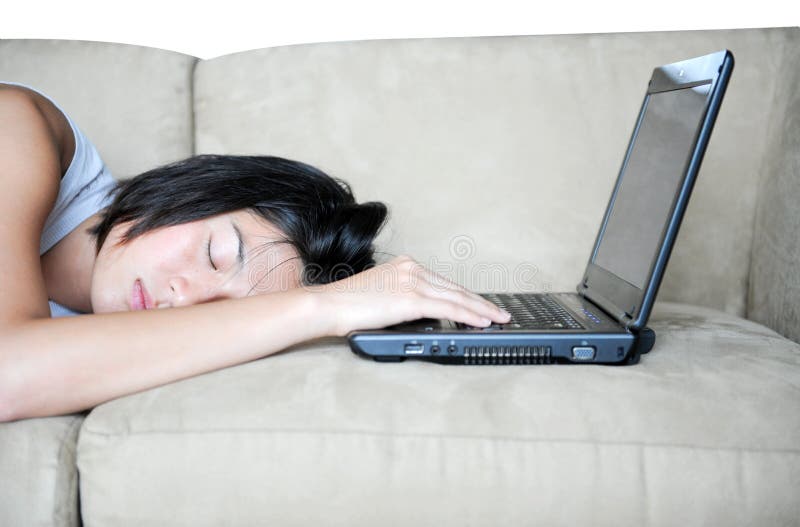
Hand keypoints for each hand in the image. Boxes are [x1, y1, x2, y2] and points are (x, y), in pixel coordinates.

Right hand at [306, 255, 511, 336]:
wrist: (329, 305)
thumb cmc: (348, 306)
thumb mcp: (382, 296)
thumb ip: (405, 298)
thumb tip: (427, 314)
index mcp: (405, 265)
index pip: (444, 283)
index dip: (466, 296)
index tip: (482, 305)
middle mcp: (412, 268)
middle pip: (455, 288)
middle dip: (480, 303)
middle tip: (500, 313)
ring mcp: (412, 281)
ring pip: (457, 298)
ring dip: (481, 310)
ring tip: (498, 319)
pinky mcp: (411, 298)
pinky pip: (448, 308)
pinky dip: (469, 316)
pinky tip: (482, 322)